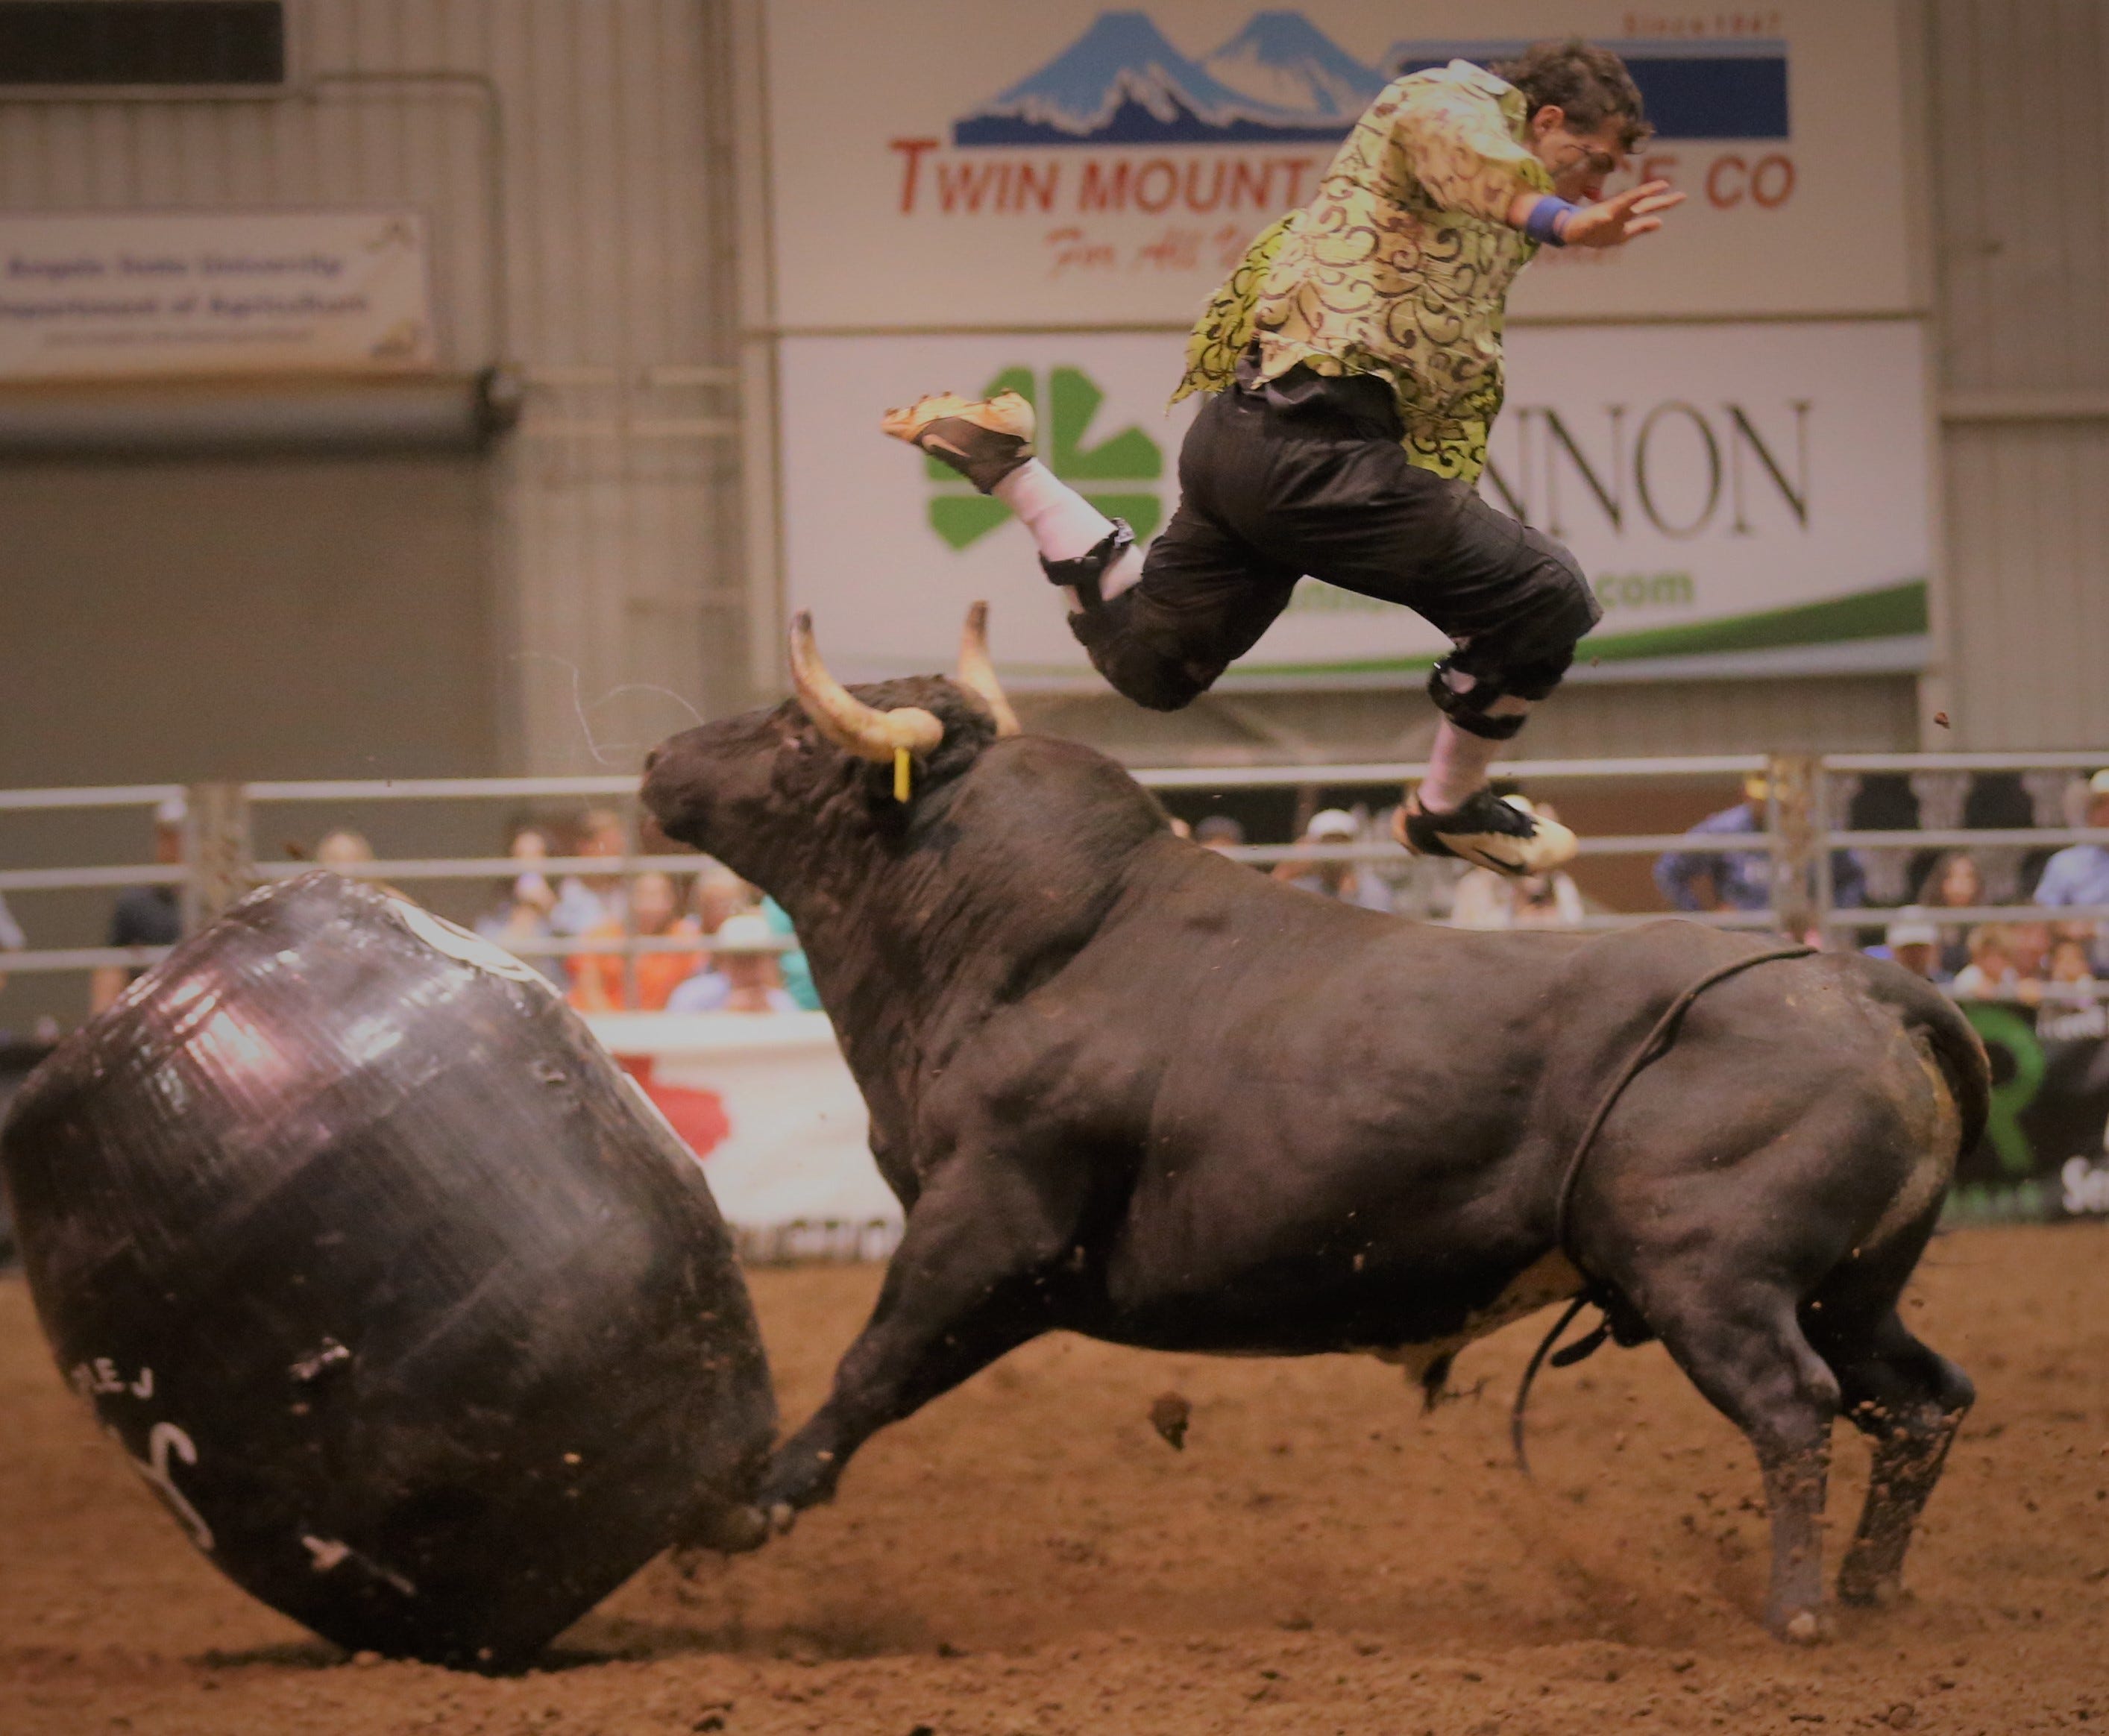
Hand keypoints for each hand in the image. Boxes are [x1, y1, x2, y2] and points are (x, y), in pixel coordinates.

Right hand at [1559, 181, 1683, 248]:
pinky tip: (1605, 217)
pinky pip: (1596, 221)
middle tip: (1672, 189)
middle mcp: (1618, 210)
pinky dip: (1600, 219)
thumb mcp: (1624, 232)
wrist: (1574, 232)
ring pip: (1620, 204)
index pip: (1648, 206)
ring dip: (1632, 198)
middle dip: (1655, 196)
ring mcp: (1604, 214)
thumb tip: (1660, 222)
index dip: (1664, 201)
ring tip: (1645, 192)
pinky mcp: (1590, 221)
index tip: (1682, 196)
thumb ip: (1641, 226)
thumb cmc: (1600, 231)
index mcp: (1626, 213)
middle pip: (1640, 201)